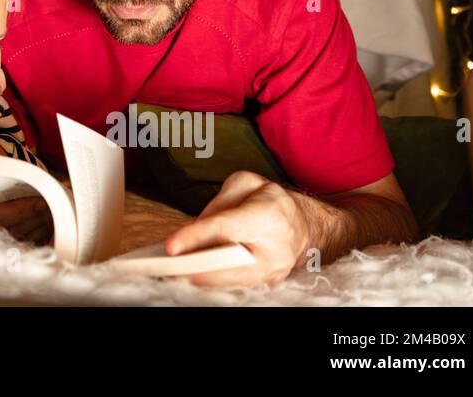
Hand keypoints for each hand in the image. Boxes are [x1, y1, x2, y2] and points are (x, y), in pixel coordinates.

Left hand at [162, 170, 312, 286]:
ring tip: (173, 274)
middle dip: (198, 269)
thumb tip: (193, 232)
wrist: (303, 224)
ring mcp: (274, 272)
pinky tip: (191, 277)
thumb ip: (217, 205)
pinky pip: (237, 286)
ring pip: (234, 282)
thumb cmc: (268, 201)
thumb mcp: (244, 185)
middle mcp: (276, 249)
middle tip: (169, 268)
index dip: (197, 238)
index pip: (227, 229)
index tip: (171, 247)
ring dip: (203, 280)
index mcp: (270, 215)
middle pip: (232, 266)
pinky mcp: (267, 283)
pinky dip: (214, 282)